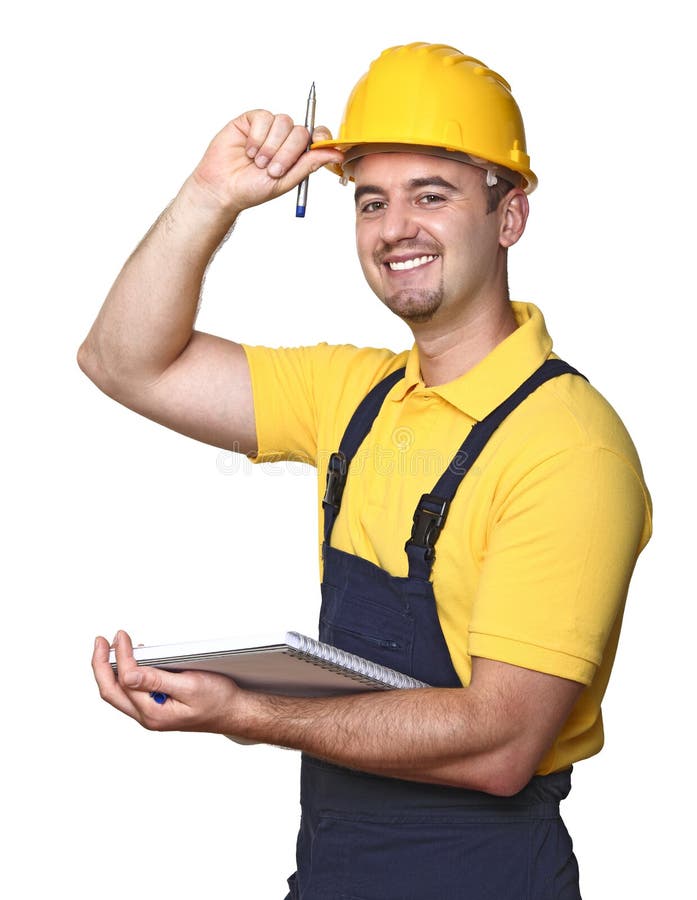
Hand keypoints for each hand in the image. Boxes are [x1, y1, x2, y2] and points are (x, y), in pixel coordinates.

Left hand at [92, 630, 247, 733]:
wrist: (234, 712)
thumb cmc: (218, 699)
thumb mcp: (190, 685)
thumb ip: (157, 681)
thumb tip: (127, 674)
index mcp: (153, 713)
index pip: (126, 680)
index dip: (120, 655)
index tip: (121, 635)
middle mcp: (147, 716)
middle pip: (111, 691)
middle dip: (101, 665)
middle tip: (99, 641)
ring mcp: (150, 713)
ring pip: (119, 692)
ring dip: (111, 669)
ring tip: (110, 647)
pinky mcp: (156, 707)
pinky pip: (133, 691)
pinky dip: (126, 673)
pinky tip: (131, 659)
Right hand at [188, 111, 343, 215]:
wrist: (223, 188)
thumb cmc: (252, 189)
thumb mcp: (286, 181)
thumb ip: (310, 165)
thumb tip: (337, 154)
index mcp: (297, 153)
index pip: (317, 136)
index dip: (321, 138)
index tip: (319, 144)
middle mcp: (285, 138)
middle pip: (300, 131)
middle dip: (288, 153)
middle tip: (271, 170)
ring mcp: (268, 128)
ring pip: (282, 122)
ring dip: (270, 146)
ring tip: (258, 163)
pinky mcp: (251, 120)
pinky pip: (263, 117)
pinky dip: (257, 136)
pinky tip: (249, 150)